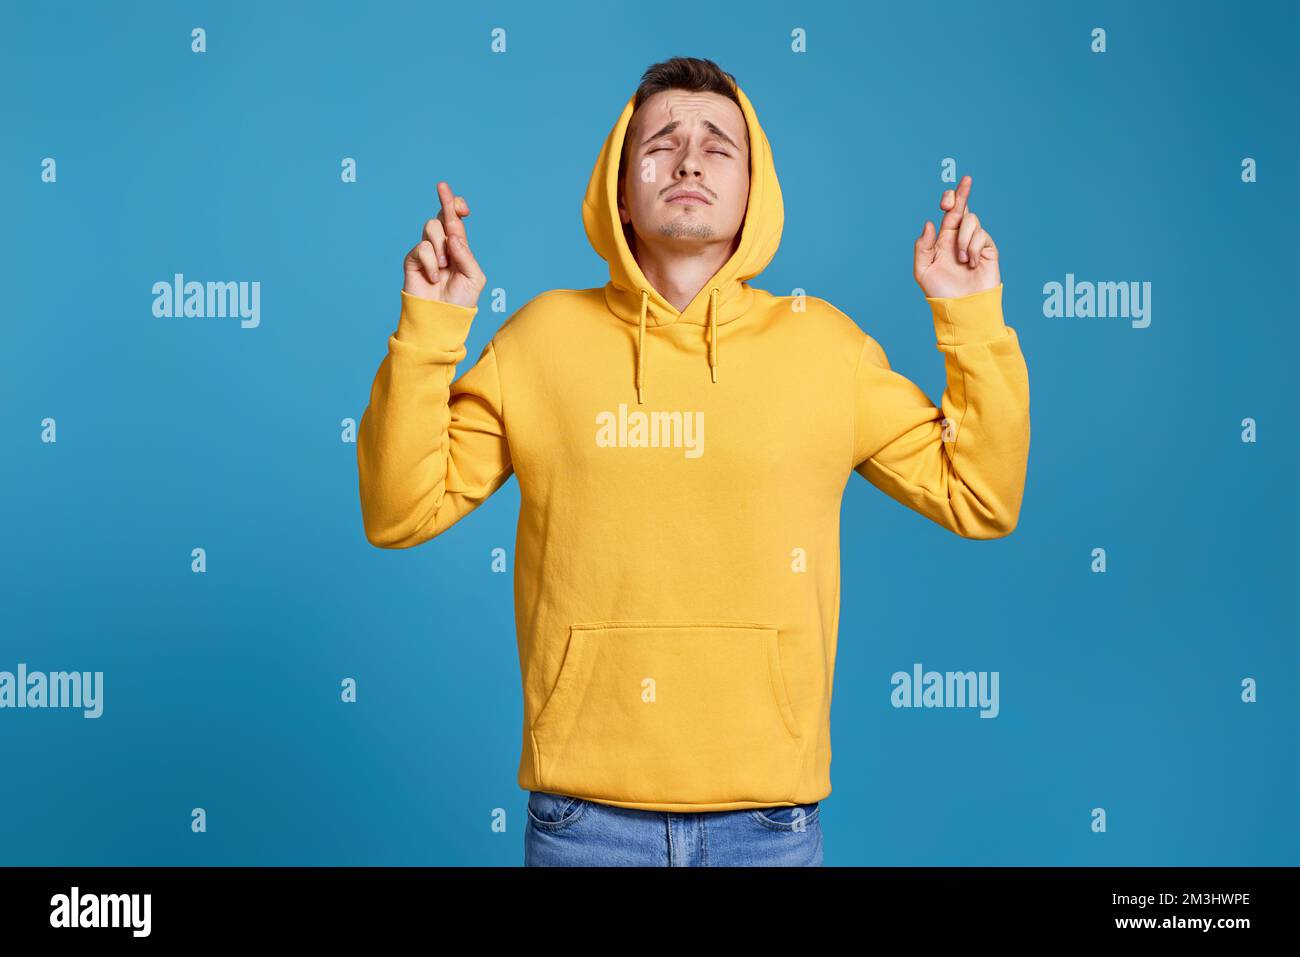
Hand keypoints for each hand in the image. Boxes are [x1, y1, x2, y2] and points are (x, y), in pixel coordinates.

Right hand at [403, 181, 486, 308]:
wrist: (442, 318)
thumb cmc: (461, 300)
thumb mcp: (474, 278)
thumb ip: (467, 256)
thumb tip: (453, 236)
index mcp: (459, 246)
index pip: (455, 219)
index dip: (456, 205)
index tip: (462, 205)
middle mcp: (442, 245)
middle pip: (441, 215)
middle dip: (447, 204)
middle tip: (446, 197)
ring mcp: (426, 251)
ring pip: (431, 226)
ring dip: (442, 247)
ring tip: (445, 267)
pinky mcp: (412, 260)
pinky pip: (422, 247)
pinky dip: (431, 263)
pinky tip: (434, 278)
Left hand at [913, 175, 999, 298]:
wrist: (961, 308)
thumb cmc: (940, 292)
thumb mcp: (923, 270)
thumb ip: (923, 246)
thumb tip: (930, 222)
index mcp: (943, 239)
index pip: (948, 213)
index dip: (950, 199)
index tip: (947, 197)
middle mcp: (959, 238)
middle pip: (964, 207)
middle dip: (963, 191)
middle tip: (966, 180)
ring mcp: (975, 243)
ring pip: (971, 221)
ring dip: (963, 238)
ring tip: (961, 260)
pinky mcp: (988, 250)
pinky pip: (981, 236)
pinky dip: (972, 248)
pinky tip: (970, 263)